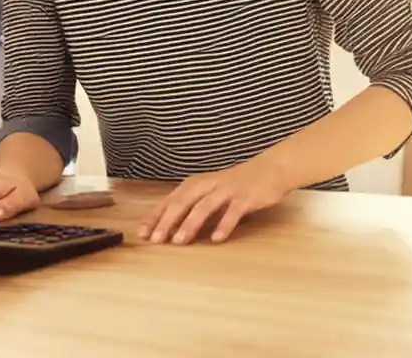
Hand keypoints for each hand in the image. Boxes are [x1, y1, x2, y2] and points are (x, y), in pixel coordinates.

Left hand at [139, 159, 289, 244]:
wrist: (270, 169)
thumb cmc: (235, 184)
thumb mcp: (209, 191)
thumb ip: (192, 206)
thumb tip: (168, 227)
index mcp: (195, 184)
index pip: (169, 201)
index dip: (155, 217)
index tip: (142, 233)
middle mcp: (207, 185)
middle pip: (182, 203)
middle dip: (167, 222)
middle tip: (156, 240)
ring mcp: (226, 190)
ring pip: (204, 207)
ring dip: (190, 224)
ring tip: (179, 241)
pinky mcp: (245, 198)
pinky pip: (232, 212)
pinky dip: (223, 225)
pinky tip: (216, 239)